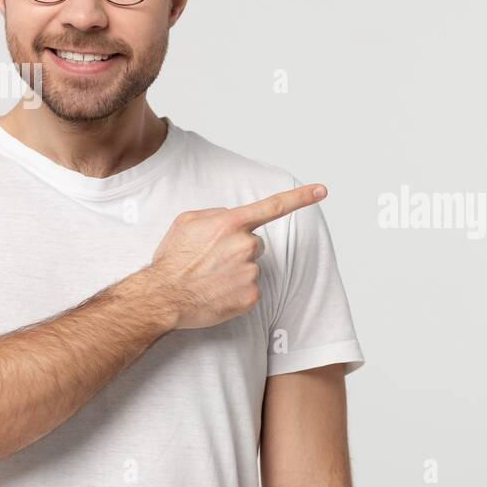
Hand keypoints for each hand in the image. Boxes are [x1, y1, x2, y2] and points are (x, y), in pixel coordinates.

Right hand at [147, 184, 326, 329]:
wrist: (164, 296)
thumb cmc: (173, 259)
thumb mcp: (187, 221)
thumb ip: (215, 214)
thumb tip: (231, 219)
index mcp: (232, 223)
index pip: (273, 206)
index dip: (301, 197)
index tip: (322, 190)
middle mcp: (246, 245)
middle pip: (255, 243)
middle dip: (239, 249)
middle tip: (213, 260)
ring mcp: (251, 271)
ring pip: (251, 267)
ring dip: (236, 271)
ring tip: (211, 277)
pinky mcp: (251, 296)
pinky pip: (250, 289)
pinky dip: (236, 291)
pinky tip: (217, 292)